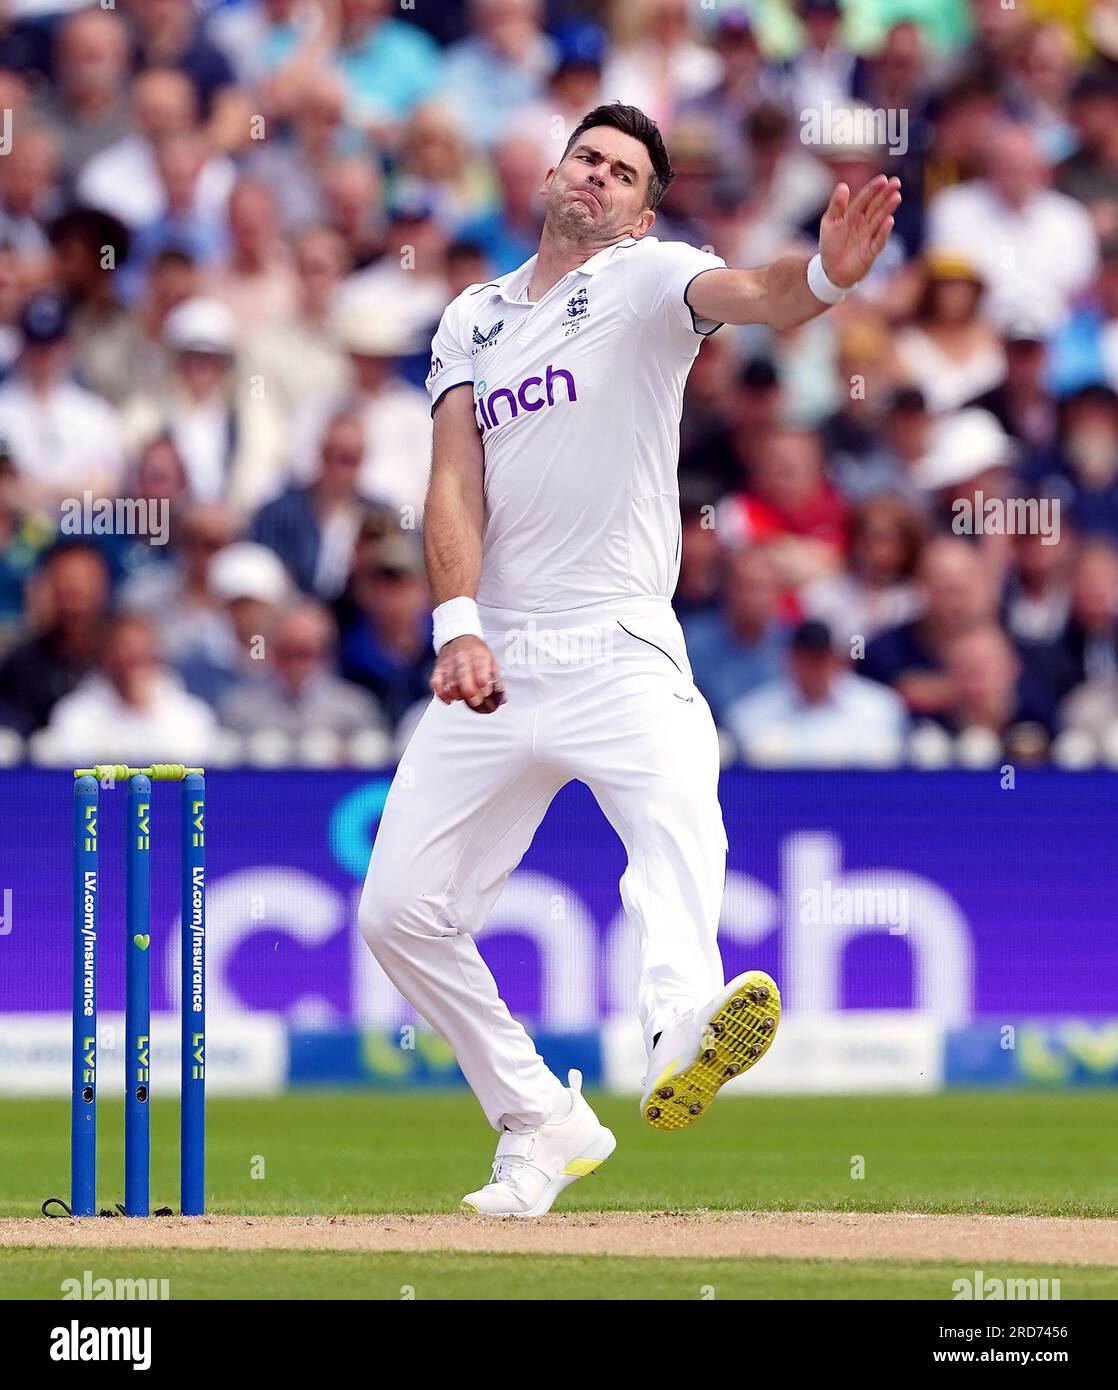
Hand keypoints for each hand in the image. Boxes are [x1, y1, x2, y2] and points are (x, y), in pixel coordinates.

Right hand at [431, 635, 505, 713]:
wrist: (458, 637)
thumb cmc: (476, 652)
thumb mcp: (490, 660)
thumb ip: (496, 680)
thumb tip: (502, 700)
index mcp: (478, 654)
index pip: (480, 666)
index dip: (483, 680)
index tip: (486, 692)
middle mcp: (462, 657)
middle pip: (463, 674)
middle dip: (469, 690)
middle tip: (475, 701)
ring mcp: (449, 663)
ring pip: (450, 681)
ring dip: (456, 694)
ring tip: (462, 698)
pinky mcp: (438, 669)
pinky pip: (436, 683)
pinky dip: (441, 693)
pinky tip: (449, 700)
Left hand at [819, 174, 901, 288]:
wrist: (831, 271)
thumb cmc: (830, 245)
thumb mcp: (829, 223)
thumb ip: (836, 206)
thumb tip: (843, 185)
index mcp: (853, 215)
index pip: (865, 199)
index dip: (873, 189)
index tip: (883, 179)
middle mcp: (864, 223)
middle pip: (876, 206)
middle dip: (886, 194)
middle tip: (896, 182)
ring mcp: (869, 236)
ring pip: (880, 220)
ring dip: (888, 209)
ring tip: (896, 197)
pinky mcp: (871, 251)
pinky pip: (878, 240)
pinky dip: (883, 231)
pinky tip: (889, 221)